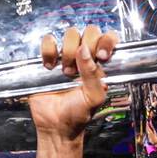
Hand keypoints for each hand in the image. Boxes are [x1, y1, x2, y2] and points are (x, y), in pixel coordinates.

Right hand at [29, 26, 118, 140]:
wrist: (56, 126)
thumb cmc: (78, 114)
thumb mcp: (94, 98)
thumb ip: (93, 75)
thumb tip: (83, 50)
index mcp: (100, 64)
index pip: (108, 39)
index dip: (106, 41)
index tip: (101, 56)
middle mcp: (85, 56)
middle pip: (89, 31)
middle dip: (85, 47)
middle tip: (79, 69)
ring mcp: (66, 56)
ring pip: (70, 33)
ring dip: (67, 51)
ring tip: (65, 72)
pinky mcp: (48, 58)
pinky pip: (48, 41)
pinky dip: (48, 50)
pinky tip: (49, 67)